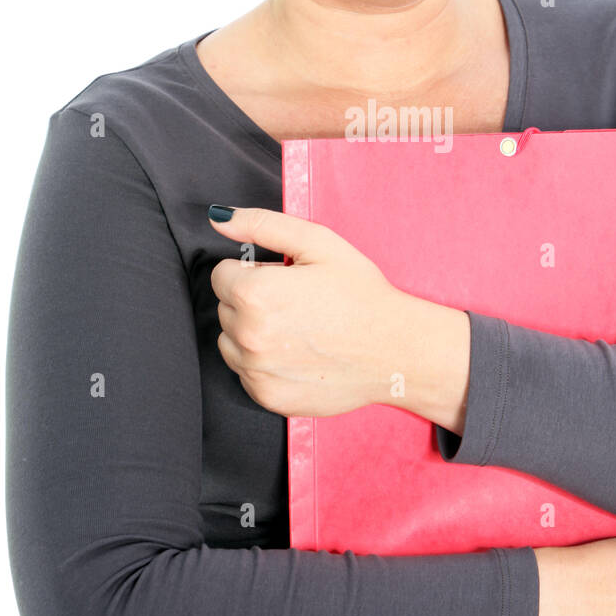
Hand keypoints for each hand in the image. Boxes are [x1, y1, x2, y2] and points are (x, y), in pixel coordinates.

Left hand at [208, 206, 469, 423]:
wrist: (395, 350)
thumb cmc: (361, 295)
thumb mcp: (318, 243)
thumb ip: (263, 225)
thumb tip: (220, 219)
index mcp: (255, 293)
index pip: (222, 275)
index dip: (253, 271)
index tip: (283, 279)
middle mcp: (248, 336)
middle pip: (225, 308)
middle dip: (252, 301)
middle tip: (296, 303)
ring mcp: (256, 371)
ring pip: (230, 342)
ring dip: (252, 333)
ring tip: (296, 329)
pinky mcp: (267, 397)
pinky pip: (246, 373)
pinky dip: (264, 364)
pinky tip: (298, 355)